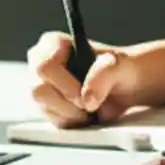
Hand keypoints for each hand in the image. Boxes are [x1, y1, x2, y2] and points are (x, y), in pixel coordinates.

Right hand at [26, 32, 141, 126]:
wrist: (125, 87)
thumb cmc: (119, 69)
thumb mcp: (118, 65)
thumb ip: (103, 75)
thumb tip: (87, 98)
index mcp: (52, 44)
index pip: (44, 66)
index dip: (64, 85)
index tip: (84, 96)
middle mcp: (40, 64)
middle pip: (39, 90)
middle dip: (67, 103)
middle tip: (89, 104)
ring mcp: (40, 86)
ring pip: (45, 108)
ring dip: (72, 113)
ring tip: (91, 106)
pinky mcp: (46, 107)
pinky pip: (52, 120)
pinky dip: (72, 121)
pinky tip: (84, 112)